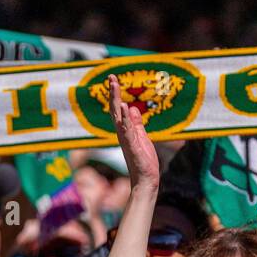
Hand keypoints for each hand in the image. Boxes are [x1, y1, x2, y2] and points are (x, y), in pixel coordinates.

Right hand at [108, 74, 158, 191]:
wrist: (145, 179)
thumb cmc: (143, 160)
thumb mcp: (141, 137)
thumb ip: (136, 123)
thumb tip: (132, 107)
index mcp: (125, 130)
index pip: (117, 109)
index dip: (115, 94)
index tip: (113, 79)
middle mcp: (122, 133)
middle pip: (114, 109)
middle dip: (112, 93)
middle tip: (111, 77)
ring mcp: (126, 139)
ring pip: (118, 117)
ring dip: (115, 100)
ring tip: (114, 85)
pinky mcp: (132, 145)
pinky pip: (127, 129)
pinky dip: (125, 118)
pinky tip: (124, 106)